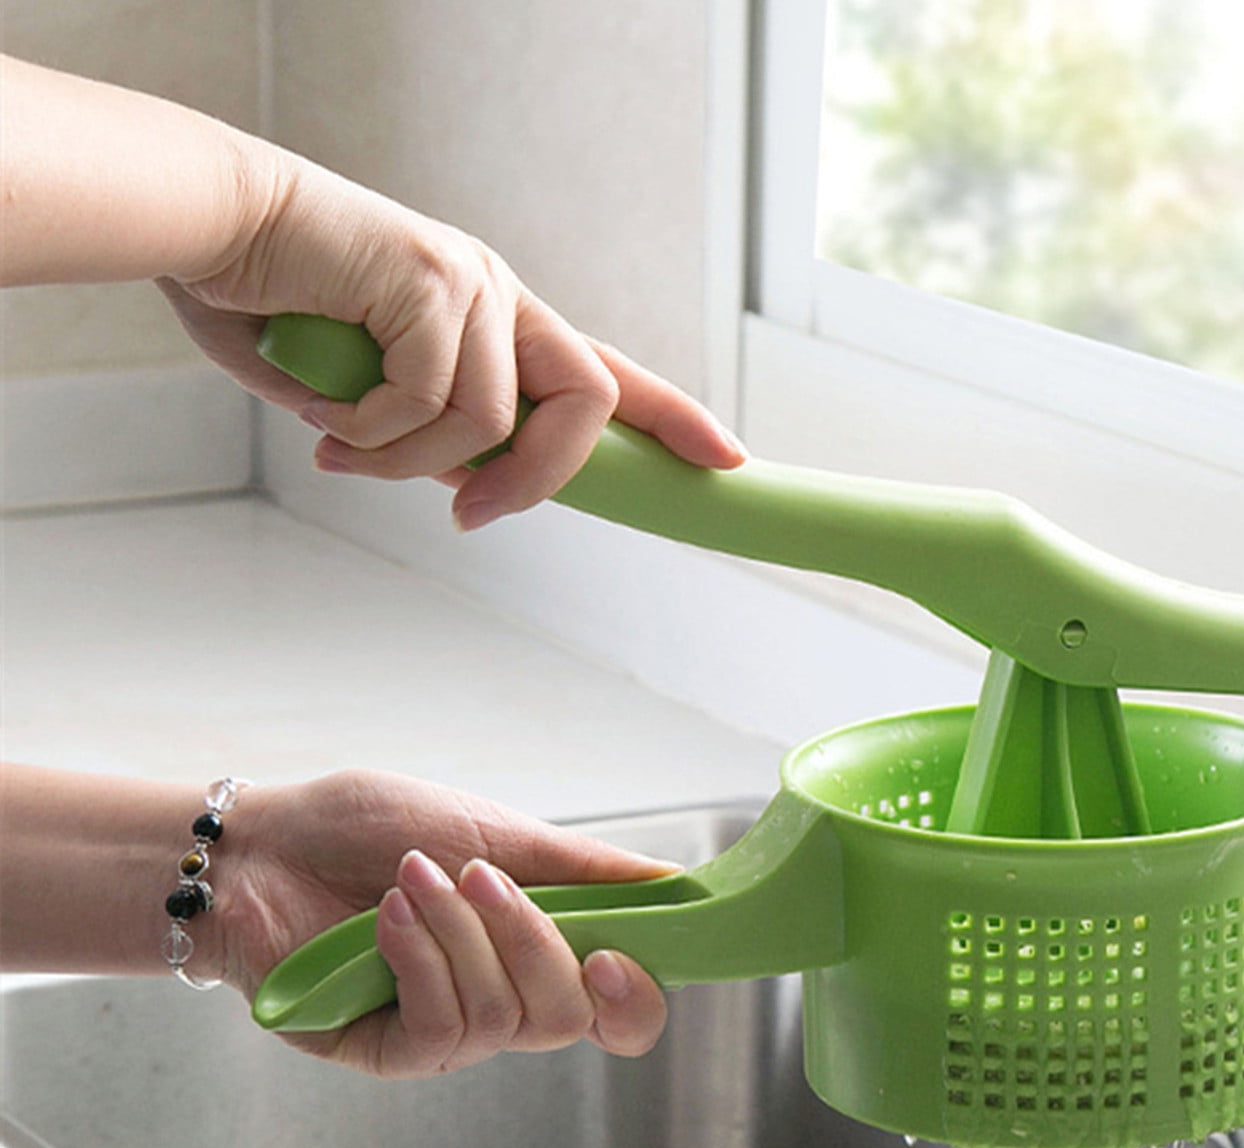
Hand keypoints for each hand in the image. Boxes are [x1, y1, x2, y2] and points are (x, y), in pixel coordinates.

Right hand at [157, 150, 743, 527]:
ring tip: (340, 446)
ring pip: (489, 421)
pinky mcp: (427, 278)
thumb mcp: (375, 395)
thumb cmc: (284, 312)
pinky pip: (426, 402)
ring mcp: (468, 282)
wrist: (211, 230)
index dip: (673, 418)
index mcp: (499, 323)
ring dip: (407, 462)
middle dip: (538, 479)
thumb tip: (469, 488)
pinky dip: (370, 431)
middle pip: (586, 404)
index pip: (606, 372)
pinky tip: (324, 414)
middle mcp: (498, 296)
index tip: (728, 459)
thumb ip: (433, 436)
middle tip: (466, 517)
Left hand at [218, 770, 671, 1076]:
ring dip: (460, 936)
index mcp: (541, 955)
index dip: (635, 999)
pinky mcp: (388, 1052)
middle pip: (570, 1017)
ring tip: (413, 878)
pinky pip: (438, 1029)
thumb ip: (586, 868)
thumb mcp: (496, 831)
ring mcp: (447, 1033)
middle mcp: (504, 1004)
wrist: (268, 843)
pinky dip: (420, 961)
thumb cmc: (374, 831)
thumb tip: (675, 885)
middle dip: (532, 941)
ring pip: (503, 1018)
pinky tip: (387, 918)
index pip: (620, 1012)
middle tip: (482, 877)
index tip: (615, 954)